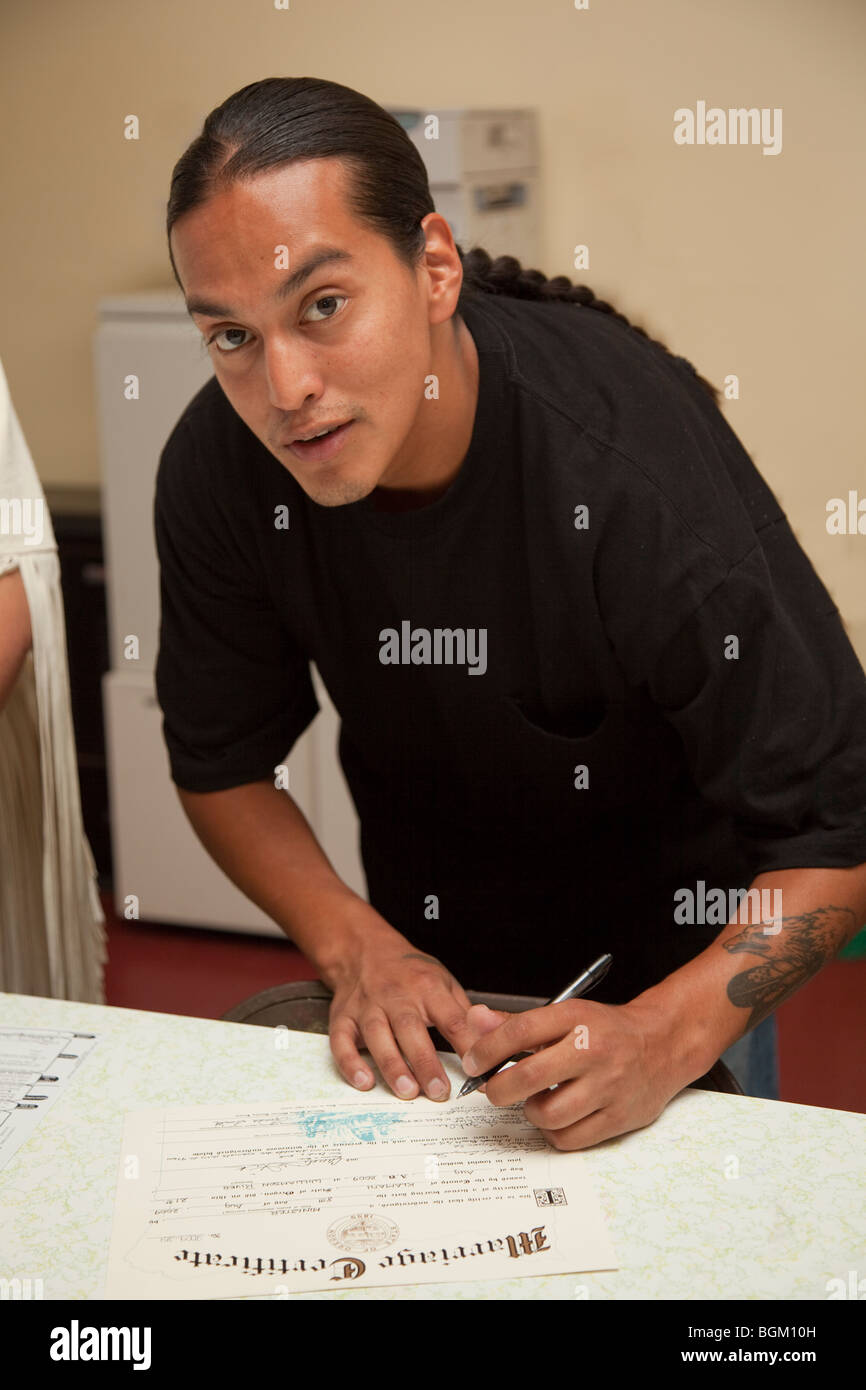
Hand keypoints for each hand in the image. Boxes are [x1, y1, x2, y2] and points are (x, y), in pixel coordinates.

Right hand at [325, 917, 478, 1102]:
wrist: (364, 949)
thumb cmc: (409, 972)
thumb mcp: (443, 981)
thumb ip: (464, 1013)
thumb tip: (492, 1042)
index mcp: (427, 987)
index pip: (452, 1018)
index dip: (467, 1045)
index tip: (479, 1071)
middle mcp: (396, 995)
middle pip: (411, 1028)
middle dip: (425, 1061)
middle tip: (439, 1092)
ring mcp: (367, 1006)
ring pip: (378, 1035)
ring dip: (392, 1065)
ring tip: (407, 1092)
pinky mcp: (342, 1017)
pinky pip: (342, 1041)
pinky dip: (350, 1062)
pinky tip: (363, 1082)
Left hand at [460, 997, 692, 1149]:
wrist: (663, 1044)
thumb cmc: (606, 1031)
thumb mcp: (565, 1015)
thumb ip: (517, 1022)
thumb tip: (475, 1021)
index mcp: (576, 1018)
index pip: (520, 1031)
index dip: (487, 1049)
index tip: (473, 1062)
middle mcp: (592, 1050)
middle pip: (528, 1076)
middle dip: (498, 1088)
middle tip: (493, 1089)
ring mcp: (608, 1086)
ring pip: (548, 1114)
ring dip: (531, 1112)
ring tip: (536, 1100)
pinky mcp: (619, 1118)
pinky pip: (569, 1138)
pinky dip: (553, 1132)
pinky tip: (557, 1117)